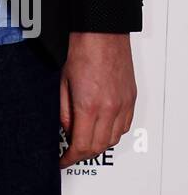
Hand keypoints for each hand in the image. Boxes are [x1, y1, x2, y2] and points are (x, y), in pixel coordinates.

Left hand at [59, 32, 135, 167]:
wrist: (102, 33)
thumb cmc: (81, 52)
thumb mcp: (62, 84)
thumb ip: (64, 112)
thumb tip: (66, 130)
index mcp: (88, 106)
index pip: (81, 145)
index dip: (70, 158)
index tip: (63, 161)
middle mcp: (109, 108)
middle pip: (98, 147)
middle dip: (83, 155)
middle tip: (71, 153)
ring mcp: (123, 104)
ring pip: (114, 139)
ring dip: (99, 145)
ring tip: (85, 141)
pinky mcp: (131, 99)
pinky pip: (125, 126)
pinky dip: (113, 133)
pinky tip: (102, 128)